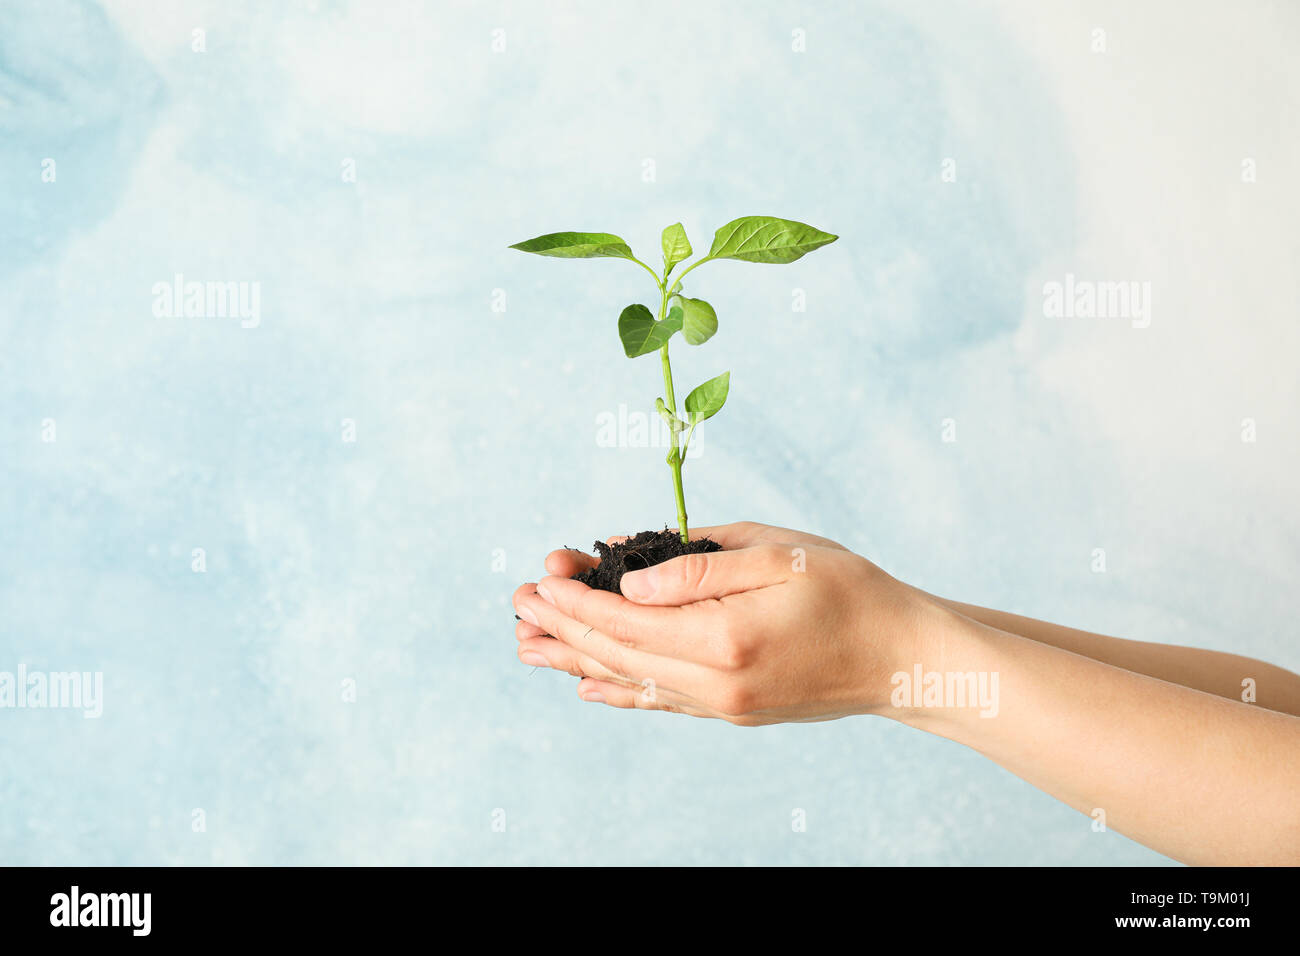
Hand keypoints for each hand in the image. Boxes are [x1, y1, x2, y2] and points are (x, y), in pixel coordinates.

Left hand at [511, 521, 940, 724]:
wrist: (905, 658)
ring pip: (631, 681)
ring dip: (575, 661)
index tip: (537, 580)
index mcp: (721, 638)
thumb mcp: (777, 555)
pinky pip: (661, 702)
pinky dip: (620, 691)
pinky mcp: (734, 712)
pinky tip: (589, 685)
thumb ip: (697, 568)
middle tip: (517, 606)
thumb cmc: (849, 591)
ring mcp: (723, 705)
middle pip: (617, 654)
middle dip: (563, 627)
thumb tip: (629, 580)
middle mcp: (715, 683)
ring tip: (528, 647)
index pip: (625, 619)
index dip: (576, 599)